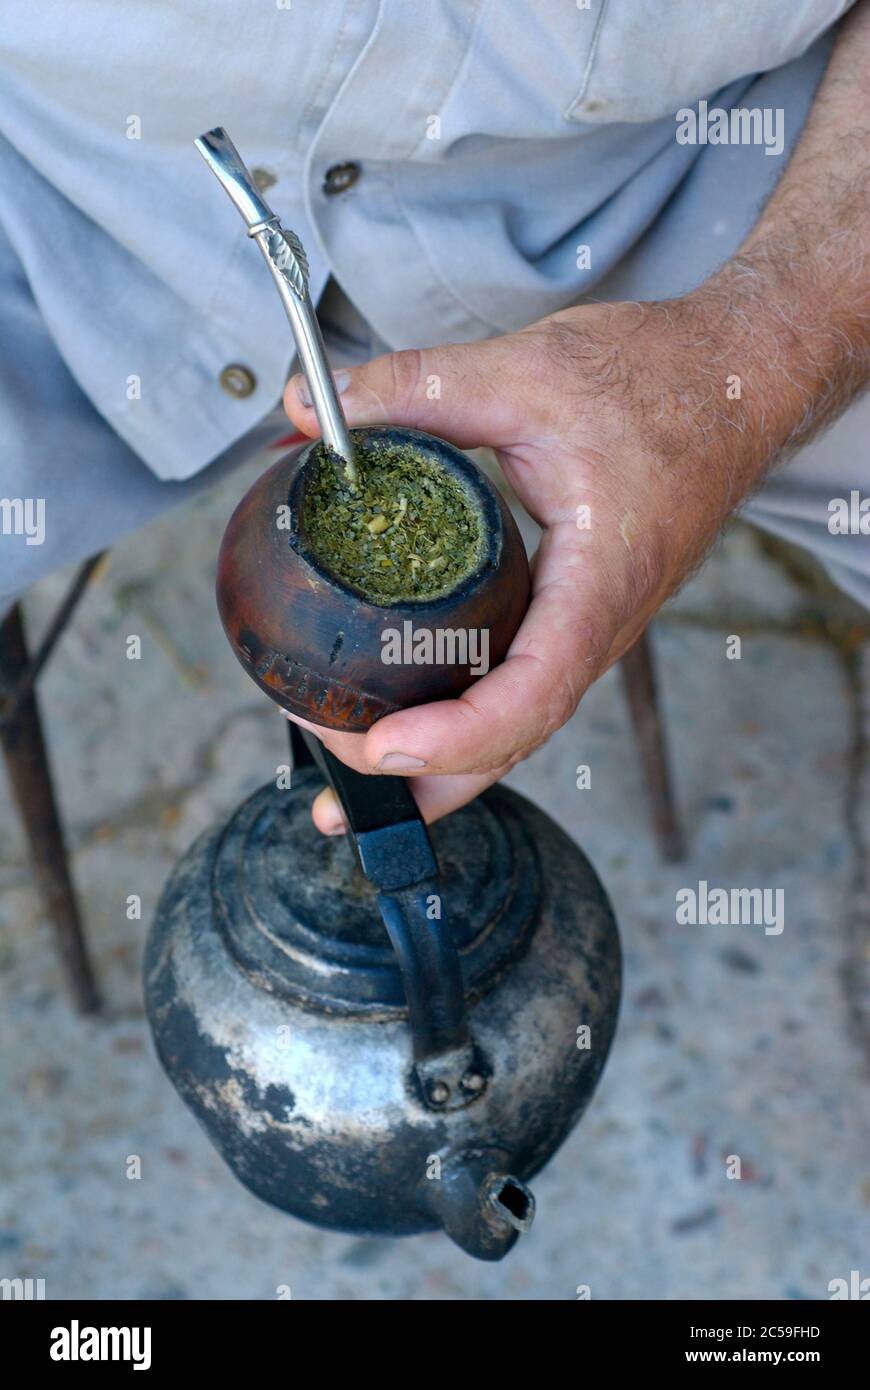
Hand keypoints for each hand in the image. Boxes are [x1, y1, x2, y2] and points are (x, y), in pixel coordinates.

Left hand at [283, 284, 783, 833]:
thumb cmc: (658, 384)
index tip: (383, 750)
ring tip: (348, 776)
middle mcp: (598, 626)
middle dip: (427, 784)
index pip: (534, 694)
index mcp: (598, 583)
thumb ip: (413, 389)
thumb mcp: (524, 374)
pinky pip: (518, 689)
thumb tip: (305, 409)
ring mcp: (587, 628)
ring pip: (515, 725)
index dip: (457, 737)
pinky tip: (403, 714)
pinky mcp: (574, 616)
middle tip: (336, 795)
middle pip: (515, 740)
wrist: (737, 384)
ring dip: (438, 765)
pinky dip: (460, 718)